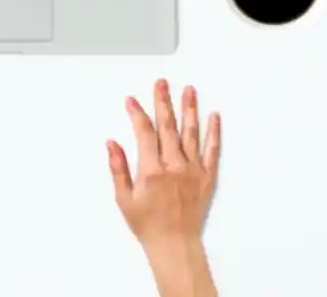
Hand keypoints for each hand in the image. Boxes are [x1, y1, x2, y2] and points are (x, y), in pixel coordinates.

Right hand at [107, 80, 220, 296]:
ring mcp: (193, 170)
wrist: (175, 244)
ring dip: (189, 109)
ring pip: (191, 133)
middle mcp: (174, 166)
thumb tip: (112, 143)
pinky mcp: (207, 177)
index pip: (144, 133)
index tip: (132, 100)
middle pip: (168, 126)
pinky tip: (213, 116)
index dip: (137, 114)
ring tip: (189, 90)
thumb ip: (118, 168)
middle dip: (163, 102)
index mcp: (151, 170)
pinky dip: (213, 132)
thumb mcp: (124, 198)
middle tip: (162, 83)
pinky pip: (212, 150)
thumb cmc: (148, 224)